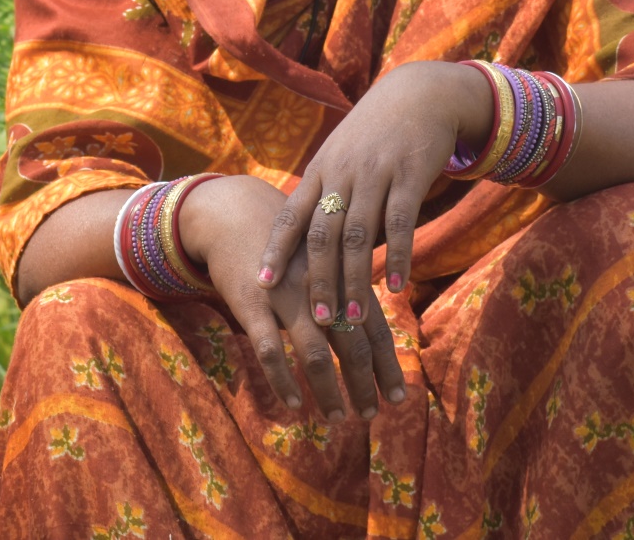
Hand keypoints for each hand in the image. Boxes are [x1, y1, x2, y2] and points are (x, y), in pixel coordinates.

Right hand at [183, 174, 404, 420]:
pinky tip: (294, 402)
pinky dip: (284, 381)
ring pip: (314, 353)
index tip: (400, 397)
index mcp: (342, 277)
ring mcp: (285, 297)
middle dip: (365, 384)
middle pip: (352, 344)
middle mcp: (320, 288)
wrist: (233, 214)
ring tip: (338, 418)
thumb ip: (349, 294)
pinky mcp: (251, 304)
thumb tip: (378, 340)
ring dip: (330, 391)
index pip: (375, 329)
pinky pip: (270, 350)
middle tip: (371, 415)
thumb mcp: (324, 261)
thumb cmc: (287, 248)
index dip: (389, 366)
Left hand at [255, 60, 490, 342]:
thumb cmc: (375, 135)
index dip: (275, 251)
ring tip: (351, 319)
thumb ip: (327, 196)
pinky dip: (397, 258)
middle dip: (317, 280)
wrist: (419, 94)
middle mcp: (342, 174)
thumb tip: (310, 245)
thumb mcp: (342, 158)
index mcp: (320, 171)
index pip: (290, 216)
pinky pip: (400, 223)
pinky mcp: (410, 176)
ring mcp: (375, 175)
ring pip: (358, 236)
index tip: (261, 284)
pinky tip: (396, 288)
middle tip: (315, 321)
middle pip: (322, 235)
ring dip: (354, 281)